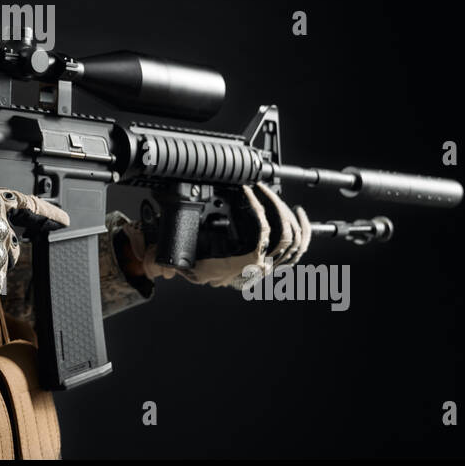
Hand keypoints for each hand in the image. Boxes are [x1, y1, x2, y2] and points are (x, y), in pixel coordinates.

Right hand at [122, 183, 310, 287]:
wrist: (207, 279)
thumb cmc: (200, 267)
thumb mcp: (187, 261)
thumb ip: (169, 260)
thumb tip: (159, 263)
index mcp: (244, 264)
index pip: (263, 235)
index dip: (260, 209)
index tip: (248, 189)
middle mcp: (262, 266)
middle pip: (284, 233)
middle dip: (275, 204)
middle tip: (260, 186)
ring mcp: (272, 265)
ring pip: (294, 238)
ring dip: (287, 213)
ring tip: (275, 194)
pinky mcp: (277, 260)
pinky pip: (300, 247)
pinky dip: (305, 229)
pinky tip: (301, 213)